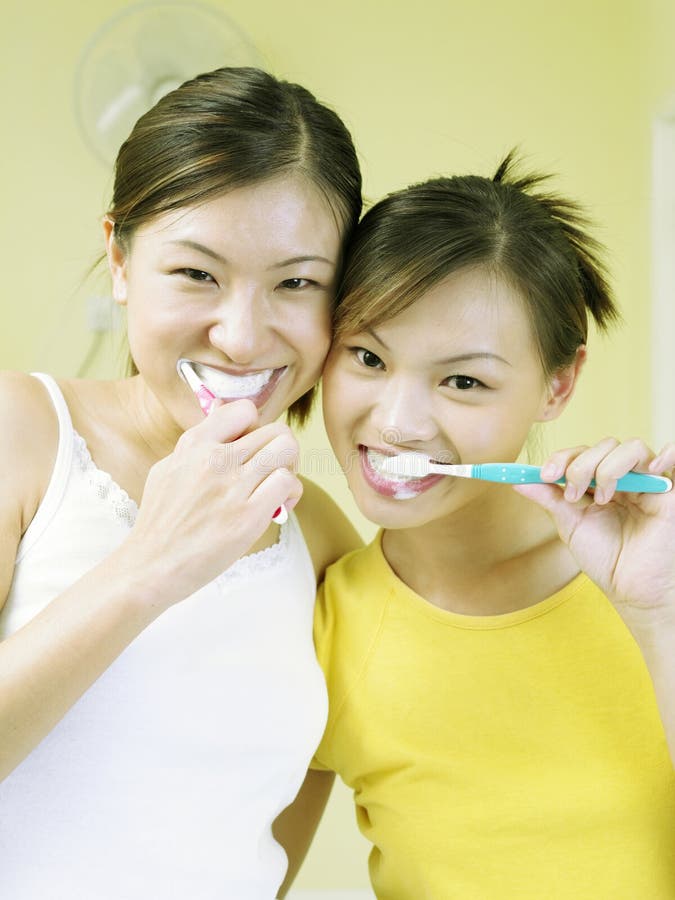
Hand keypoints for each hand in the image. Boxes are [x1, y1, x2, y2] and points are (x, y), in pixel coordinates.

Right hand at [125, 399, 302, 607]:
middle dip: (281, 451)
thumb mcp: (169, 469)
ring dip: (290, 468)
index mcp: (194, 444)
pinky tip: (278, 507)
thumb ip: (197, 443)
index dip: (257, 428)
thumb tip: (220, 410)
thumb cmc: (161, 522)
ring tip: (277, 488)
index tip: (251, 450)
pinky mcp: (248, 516)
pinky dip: (291, 493)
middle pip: (276, 431)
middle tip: (271, 473)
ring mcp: (232, 486)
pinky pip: (288, 482)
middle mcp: (214, 459)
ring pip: (287, 450)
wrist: (150, 566)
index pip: (244, 410)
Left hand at [513, 438, 674, 621]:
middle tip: (572, 495)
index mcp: (599, 483)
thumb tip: (518, 481)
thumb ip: (549, 499)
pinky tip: (650, 469)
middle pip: (603, 446)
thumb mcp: (571, 525)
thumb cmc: (606, 559)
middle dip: (580, 465)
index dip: (562, 457)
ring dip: (607, 467)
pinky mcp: (669, 491)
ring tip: (602, 499)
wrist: (631, 589)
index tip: (544, 474)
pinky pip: (673, 455)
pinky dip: (664, 453)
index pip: (581, 453)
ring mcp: (647, 482)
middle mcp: (624, 478)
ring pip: (629, 448)